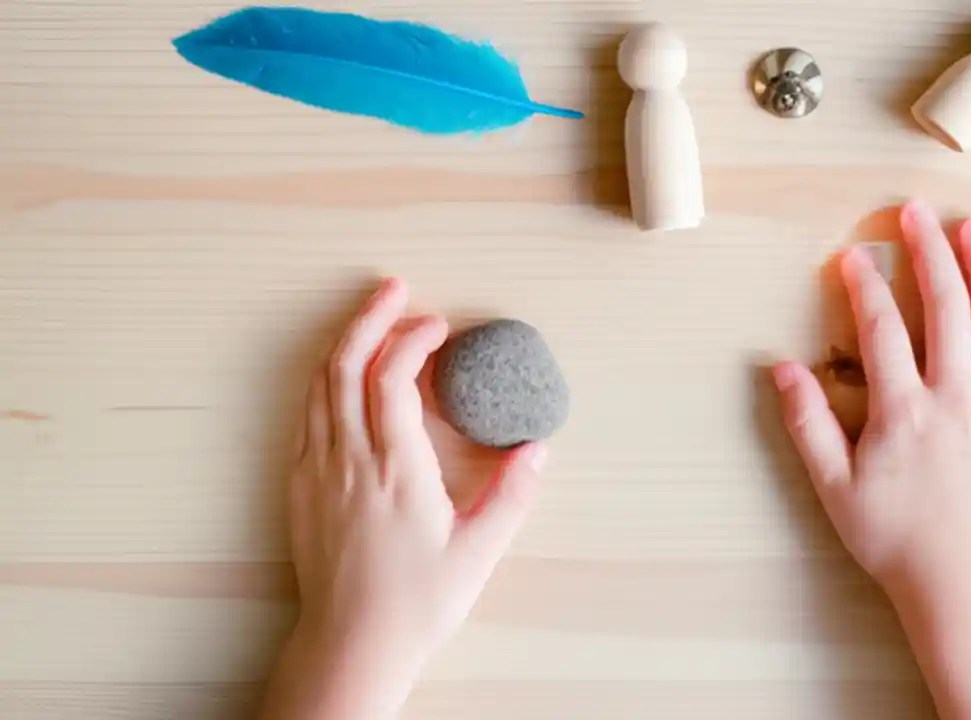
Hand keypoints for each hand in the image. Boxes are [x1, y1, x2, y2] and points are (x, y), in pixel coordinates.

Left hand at [262, 278, 546, 719]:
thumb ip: (511, 496)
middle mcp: (349, 461)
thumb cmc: (413, 604)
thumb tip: (536, 449)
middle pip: (345, 366)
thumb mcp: (477, 553)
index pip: (392, 379)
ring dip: (345, 342)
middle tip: (394, 289)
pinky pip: (306, 413)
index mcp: (395, 470)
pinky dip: (325, 379)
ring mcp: (318, 471)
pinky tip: (343, 377)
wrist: (351, 644)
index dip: (411, 340)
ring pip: (319, 385)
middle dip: (369, 318)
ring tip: (371, 319)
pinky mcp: (300, 486)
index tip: (436, 326)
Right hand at [773, 202, 970, 596]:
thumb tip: (782, 367)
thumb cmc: (895, 541)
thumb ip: (808, 424)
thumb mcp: (834, 488)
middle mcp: (955, 397)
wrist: (964, 585)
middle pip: (944, 308)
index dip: (863, 286)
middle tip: (914, 212)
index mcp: (903, 410)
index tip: (851, 255)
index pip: (881, 329)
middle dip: (926, 253)